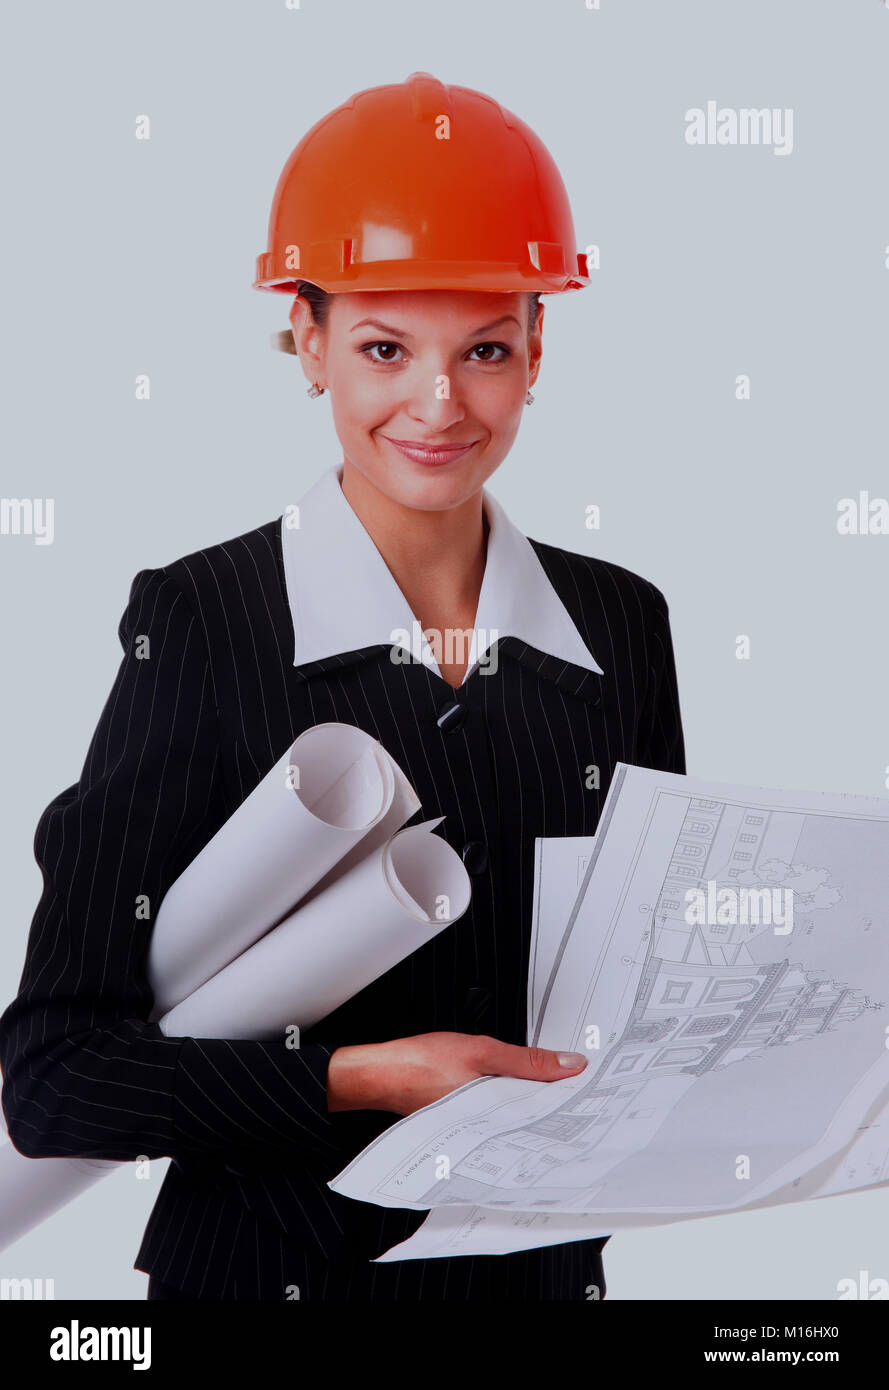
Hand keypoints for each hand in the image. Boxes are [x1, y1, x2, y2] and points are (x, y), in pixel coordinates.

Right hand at [326, 1031, 587, 1116]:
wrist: (382, 1073)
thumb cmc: (422, 1064)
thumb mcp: (482, 1052)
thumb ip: (528, 1062)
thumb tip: (569, 1066)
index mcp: (497, 1118)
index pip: (548, 1115)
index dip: (572, 1100)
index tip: (596, 1087)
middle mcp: (490, 1131)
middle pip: (536, 1117)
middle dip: (558, 1101)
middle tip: (586, 1083)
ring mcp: (479, 1127)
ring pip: (520, 1114)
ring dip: (538, 1099)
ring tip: (559, 1082)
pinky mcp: (469, 1120)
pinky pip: (502, 1111)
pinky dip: (515, 1098)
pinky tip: (522, 1084)